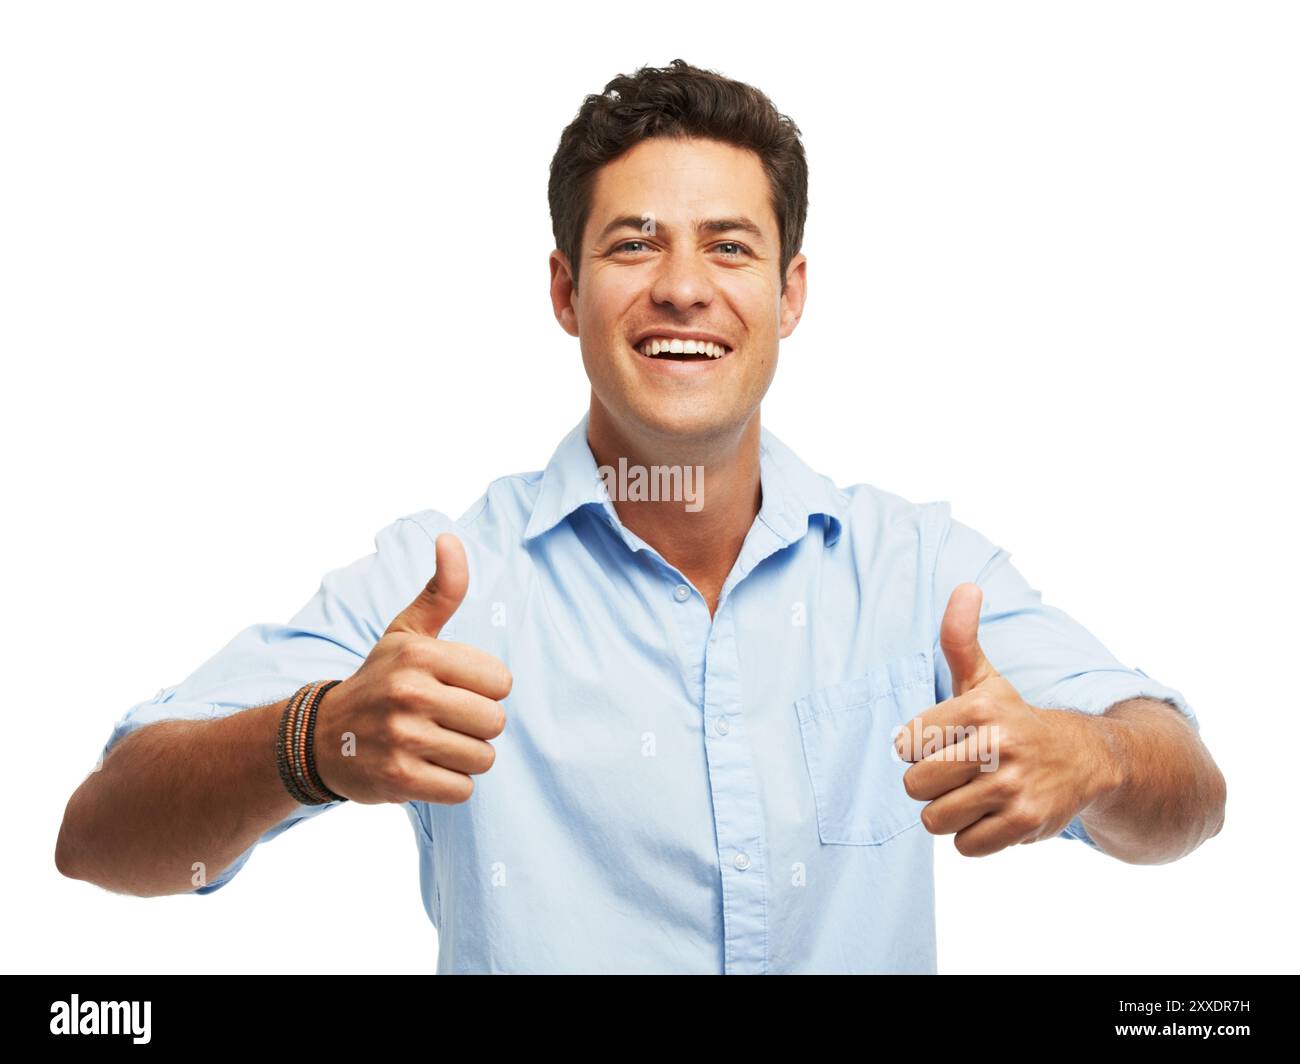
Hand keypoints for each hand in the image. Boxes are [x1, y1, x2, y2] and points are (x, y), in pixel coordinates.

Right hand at [312, 532, 511, 804]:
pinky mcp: (398, 778)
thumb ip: (441, 590)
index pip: (501, 682)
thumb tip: (451, 538)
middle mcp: (410, 692)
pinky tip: (424, 769)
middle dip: (477, 727)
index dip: (484, 690)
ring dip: (465, 758)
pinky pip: (461, 790)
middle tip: (443, 722)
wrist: (320, 737)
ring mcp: (402, 737)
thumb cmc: (379, 680)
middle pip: (495, 722)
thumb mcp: (406, 632)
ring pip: (483, 758)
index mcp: (420, 654)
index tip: (454, 690)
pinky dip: (449, 785)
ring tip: (433, 745)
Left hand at [893, 583, 1116, 856]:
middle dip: (931, 786)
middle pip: (915, 785)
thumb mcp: (986, 679)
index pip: (905, 744)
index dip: (919, 749)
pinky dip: (974, 837)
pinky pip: (965, 846)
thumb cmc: (1015, 720)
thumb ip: (960, 639)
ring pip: (935, 819)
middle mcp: (996, 745)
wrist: (1087, 759)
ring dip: (951, 814)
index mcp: (977, 708)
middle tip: (959, 775)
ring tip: (976, 796)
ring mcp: (1012, 785)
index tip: (946, 743)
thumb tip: (965, 587)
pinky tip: (995, 815)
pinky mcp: (1026, 822)